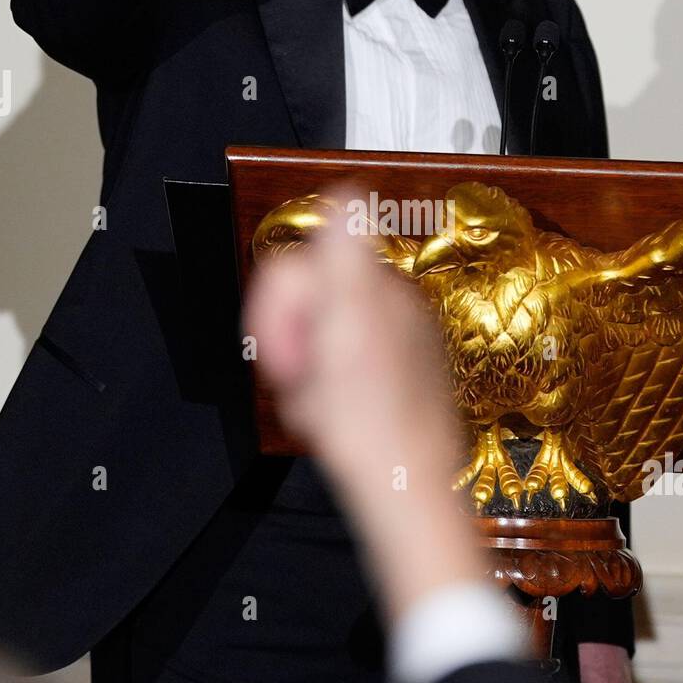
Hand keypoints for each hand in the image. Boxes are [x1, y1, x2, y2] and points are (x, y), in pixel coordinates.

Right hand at [245, 190, 482, 622]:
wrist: (406, 490)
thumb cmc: (370, 426)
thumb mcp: (345, 330)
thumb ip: (344, 256)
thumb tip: (348, 192)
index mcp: (374, 291)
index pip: (297, 267)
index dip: (275, 305)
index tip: (281, 344)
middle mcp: (390, 308)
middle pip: (308, 302)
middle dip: (290, 340)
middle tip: (298, 380)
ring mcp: (395, 343)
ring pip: (320, 339)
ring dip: (308, 370)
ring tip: (320, 405)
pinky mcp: (397, 376)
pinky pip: (343, 367)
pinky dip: (329, 389)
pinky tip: (336, 416)